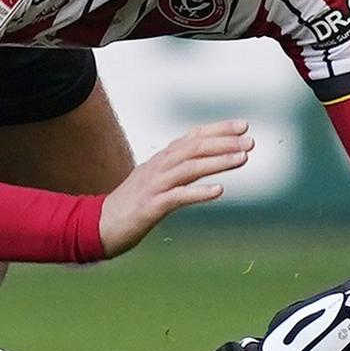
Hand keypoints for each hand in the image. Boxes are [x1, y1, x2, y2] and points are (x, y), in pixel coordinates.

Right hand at [97, 120, 251, 256]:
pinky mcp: (151, 206)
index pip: (192, 137)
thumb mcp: (155, 180)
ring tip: (243, 158)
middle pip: (194, 147)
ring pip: (189, 167)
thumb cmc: (131, 203)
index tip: (243, 125)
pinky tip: (219, 190)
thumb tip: (202, 161)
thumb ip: (177, 169)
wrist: (99, 225)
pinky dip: (199, 192)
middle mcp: (158, 167)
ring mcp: (154, 185)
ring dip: (218, 161)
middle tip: (251, 141)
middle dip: (224, 142)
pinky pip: (178, 196)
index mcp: (161, 159)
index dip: (218, 129)